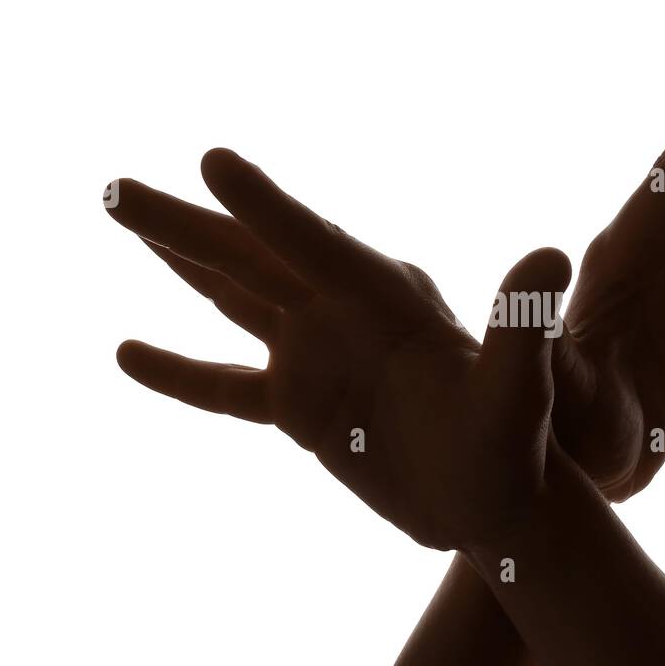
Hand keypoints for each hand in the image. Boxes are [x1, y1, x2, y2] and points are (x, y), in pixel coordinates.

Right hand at [107, 149, 571, 550]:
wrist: (498, 502)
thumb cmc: (517, 445)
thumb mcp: (520, 390)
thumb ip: (521, 326)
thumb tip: (549, 255)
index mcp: (388, 297)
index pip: (315, 245)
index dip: (265, 208)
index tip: (213, 163)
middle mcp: (344, 312)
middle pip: (251, 257)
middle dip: (185, 223)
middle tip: (116, 185)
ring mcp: (317, 355)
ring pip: (233, 297)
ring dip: (178, 259)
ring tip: (124, 213)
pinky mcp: (301, 406)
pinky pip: (225, 387)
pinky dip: (179, 372)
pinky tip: (128, 352)